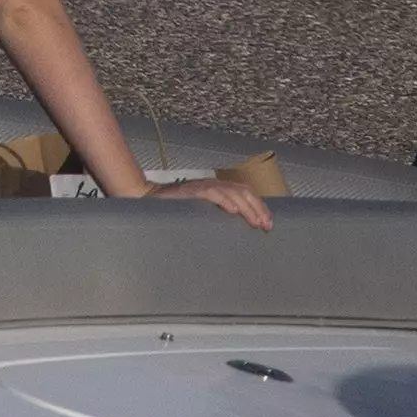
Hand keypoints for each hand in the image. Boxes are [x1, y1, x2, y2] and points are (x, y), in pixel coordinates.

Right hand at [135, 175, 274, 229]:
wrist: (147, 200)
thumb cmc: (175, 210)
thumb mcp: (202, 213)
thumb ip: (217, 216)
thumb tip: (238, 230)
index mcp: (218, 189)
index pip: (245, 192)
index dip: (259, 207)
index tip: (269, 224)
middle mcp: (212, 185)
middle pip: (243, 191)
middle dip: (257, 208)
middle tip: (265, 226)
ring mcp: (201, 186)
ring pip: (230, 191)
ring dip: (245, 206)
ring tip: (254, 221)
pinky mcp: (189, 191)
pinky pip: (210, 193)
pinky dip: (222, 200)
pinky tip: (232, 210)